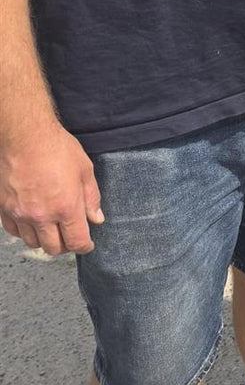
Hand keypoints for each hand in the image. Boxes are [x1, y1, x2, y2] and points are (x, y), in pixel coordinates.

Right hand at [0, 123, 103, 255]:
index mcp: (66, 207)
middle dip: (66, 246)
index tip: (87, 244)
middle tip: (70, 235)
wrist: (26, 136)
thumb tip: (96, 218)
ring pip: (33, 243)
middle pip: (54, 248)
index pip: (77, 242)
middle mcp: (42, 216)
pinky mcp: (5, 209)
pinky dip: (24, 231)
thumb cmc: (56, 148)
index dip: (85, 246)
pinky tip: (32, 221)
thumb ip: (91, 198)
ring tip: (52, 227)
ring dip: (44, 239)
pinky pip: (14, 231)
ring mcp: (21, 214)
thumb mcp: (84, 170)